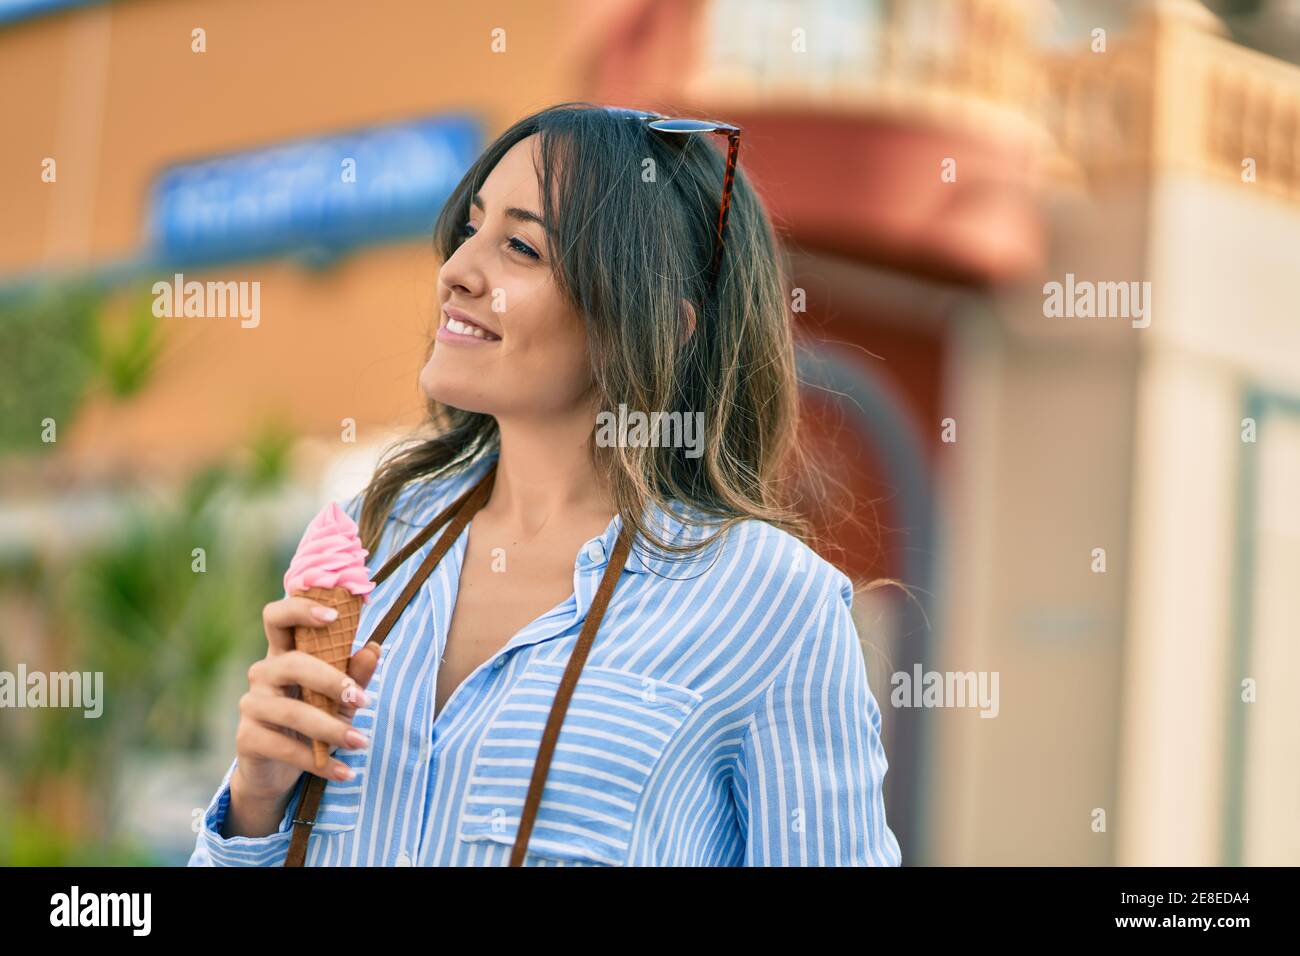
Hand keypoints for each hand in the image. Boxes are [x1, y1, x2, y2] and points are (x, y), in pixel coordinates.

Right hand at [232, 596, 381, 806]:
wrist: (279, 769)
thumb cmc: (313, 721)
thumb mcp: (340, 698)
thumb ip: (355, 675)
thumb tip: (374, 649)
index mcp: (284, 653)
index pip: (277, 617)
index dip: (300, 608)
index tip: (335, 615)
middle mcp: (263, 673)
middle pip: (293, 663)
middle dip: (332, 680)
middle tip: (363, 699)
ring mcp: (251, 705)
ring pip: (292, 711)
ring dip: (332, 727)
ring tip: (361, 741)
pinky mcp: (247, 737)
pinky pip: (285, 748)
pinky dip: (320, 763)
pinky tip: (344, 772)